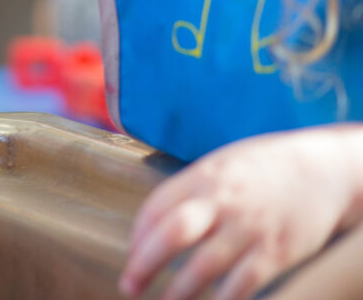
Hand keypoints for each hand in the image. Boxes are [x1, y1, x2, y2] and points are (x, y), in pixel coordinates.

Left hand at [120, 128, 362, 299]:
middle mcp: (223, 201)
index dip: (137, 236)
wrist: (324, 171)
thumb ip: (190, 193)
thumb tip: (154, 227)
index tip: (131, 255)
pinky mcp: (276, 251)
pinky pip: (243, 283)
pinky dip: (223, 299)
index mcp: (203, 177)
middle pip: (173, 233)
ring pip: (205, 266)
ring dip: (179, 291)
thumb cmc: (262, 170)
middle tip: (128, 286)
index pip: (156, 208)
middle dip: (144, 263)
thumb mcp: (220, 166)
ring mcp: (250, 227)